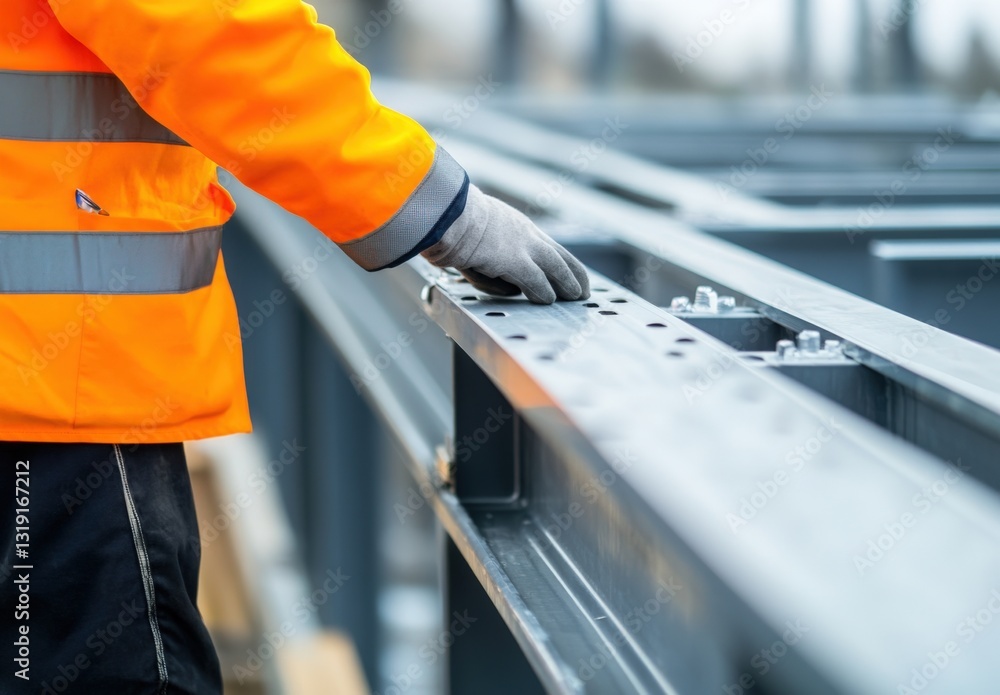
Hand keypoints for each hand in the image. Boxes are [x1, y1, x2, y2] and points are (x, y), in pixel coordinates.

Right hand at [422, 185, 590, 303]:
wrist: (445, 212)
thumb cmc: (451, 222)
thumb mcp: (476, 234)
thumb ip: (491, 256)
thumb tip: (503, 281)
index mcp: (515, 226)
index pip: (547, 245)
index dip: (561, 261)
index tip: (572, 272)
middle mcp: (524, 233)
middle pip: (559, 255)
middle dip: (574, 273)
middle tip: (583, 290)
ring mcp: (521, 246)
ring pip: (555, 267)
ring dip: (566, 283)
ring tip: (576, 297)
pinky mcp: (513, 260)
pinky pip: (536, 280)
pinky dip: (543, 291)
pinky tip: (548, 300)